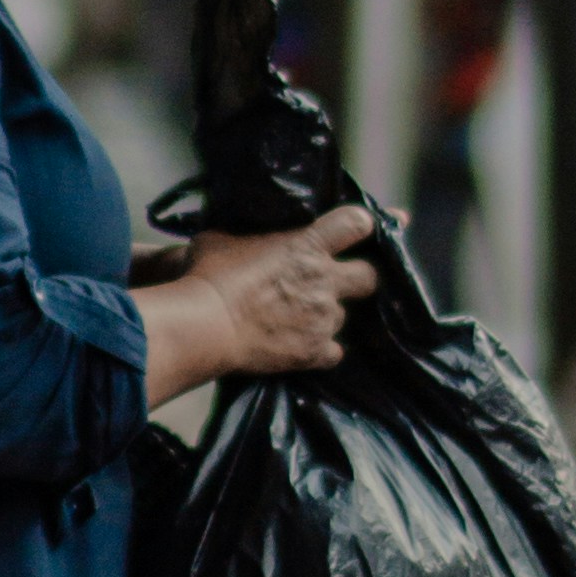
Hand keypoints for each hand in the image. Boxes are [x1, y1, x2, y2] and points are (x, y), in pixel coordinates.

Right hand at [144, 204, 375, 407]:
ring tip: (301, 319)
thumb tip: (235, 234)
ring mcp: (323, 318)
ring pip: (344, 316)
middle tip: (339, 282)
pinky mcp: (315, 351)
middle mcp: (325, 279)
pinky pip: (333, 353)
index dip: (360, 226)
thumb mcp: (221, 239)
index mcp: (308, 244)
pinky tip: (303, 347)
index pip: (357, 223)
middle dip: (359, 278)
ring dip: (326, 317)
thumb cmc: (209, 276)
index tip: (357, 229)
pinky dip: (321, 351)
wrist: (206, 326)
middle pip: (369, 276)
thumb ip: (243, 236)